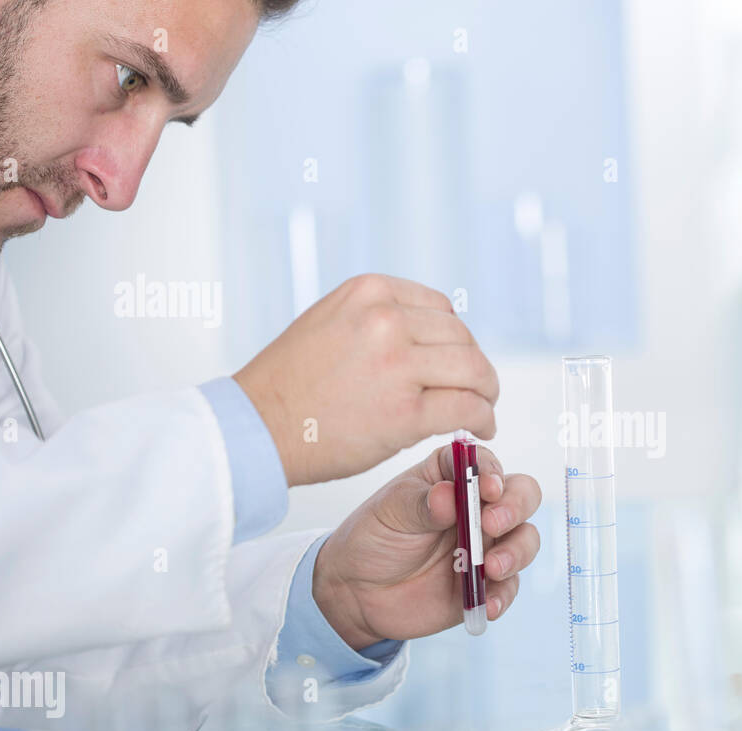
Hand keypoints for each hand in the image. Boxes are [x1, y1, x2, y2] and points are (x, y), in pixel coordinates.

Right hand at [233, 275, 498, 485]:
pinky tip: (481, 428)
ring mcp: (398, 364)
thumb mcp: (330, 321)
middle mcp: (386, 319)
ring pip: (473, 369)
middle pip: (461, 338)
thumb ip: (375, 319)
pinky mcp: (406, 411)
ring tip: (483, 408)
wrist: (256, 427)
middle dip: (474, 366)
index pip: (440, 308)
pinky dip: (483, 417)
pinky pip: (466, 407)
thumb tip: (427, 335)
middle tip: (477, 390)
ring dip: (486, 391)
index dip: (456, 340)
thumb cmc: (290, 385)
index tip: (456, 362)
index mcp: (369, 292)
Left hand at [312, 443, 541, 647]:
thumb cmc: (374, 538)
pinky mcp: (488, 583)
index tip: (486, 489)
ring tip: (491, 568)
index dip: (492, 472)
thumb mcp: (390, 513)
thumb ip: (421, 504)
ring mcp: (487, 545)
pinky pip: (510, 587)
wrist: (358, 593)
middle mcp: (479, 507)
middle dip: (515, 507)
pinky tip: (489, 603)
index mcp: (453, 477)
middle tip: (491, 525)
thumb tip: (447, 495)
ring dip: (517, 552)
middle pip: (522, 495)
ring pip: (525, 539)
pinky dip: (505, 594)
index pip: (486, 464)